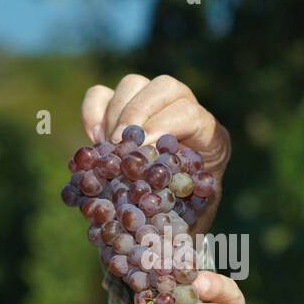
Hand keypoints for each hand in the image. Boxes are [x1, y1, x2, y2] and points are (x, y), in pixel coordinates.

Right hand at [81, 73, 229, 232]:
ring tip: (108, 150)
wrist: (170, 217)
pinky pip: (101, 94)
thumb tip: (162, 217)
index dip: (165, 126)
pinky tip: (95, 144)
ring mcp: (153, 105)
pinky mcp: (122, 107)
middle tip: (119, 146)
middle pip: (164, 86)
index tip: (143, 149)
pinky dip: (93, 114)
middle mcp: (184, 111)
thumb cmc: (188, 218)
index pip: (192, 113)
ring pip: (133, 84)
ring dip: (115, 115)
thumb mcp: (195, 218)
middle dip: (137, 113)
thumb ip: (188, 214)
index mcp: (210, 137)